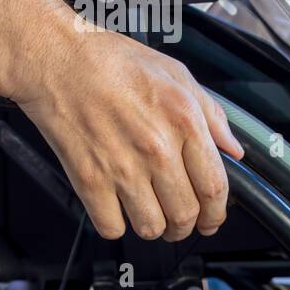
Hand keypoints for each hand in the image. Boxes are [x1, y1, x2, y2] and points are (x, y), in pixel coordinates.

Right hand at [13, 25, 243, 241]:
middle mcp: (157, 148)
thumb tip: (233, 148)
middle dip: (187, 226)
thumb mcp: (175, 73)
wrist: (56, 60)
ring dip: (155, 229)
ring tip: (151, 216)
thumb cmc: (110, 61)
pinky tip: (116, 208)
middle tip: (181, 221)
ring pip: (151, 228)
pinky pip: (112, 227)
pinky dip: (116, 225)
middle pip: (185, 214)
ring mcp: (122, 167)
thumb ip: (211, 113)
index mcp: (184, 120)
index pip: (215, 187)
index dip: (217, 213)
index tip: (211, 218)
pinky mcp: (89, 180)